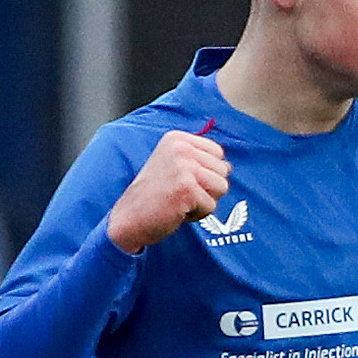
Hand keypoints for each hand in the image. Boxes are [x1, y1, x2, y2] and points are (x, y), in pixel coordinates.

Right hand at [106, 130, 228, 253]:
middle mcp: (181, 148)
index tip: (181, 180)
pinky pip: (211, 206)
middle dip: (207, 188)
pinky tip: (177, 211)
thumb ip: (198, 161)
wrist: (129, 218)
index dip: (206, 173)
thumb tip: (229, 166)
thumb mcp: (173, 166)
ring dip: (204, 201)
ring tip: (180, 201)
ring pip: (221, 187)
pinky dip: (197, 215)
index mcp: (178, 139)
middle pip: (223, 170)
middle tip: (180, 193)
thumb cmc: (153, 196)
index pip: (218, 153)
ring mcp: (185, 167)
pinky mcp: (187, 189)